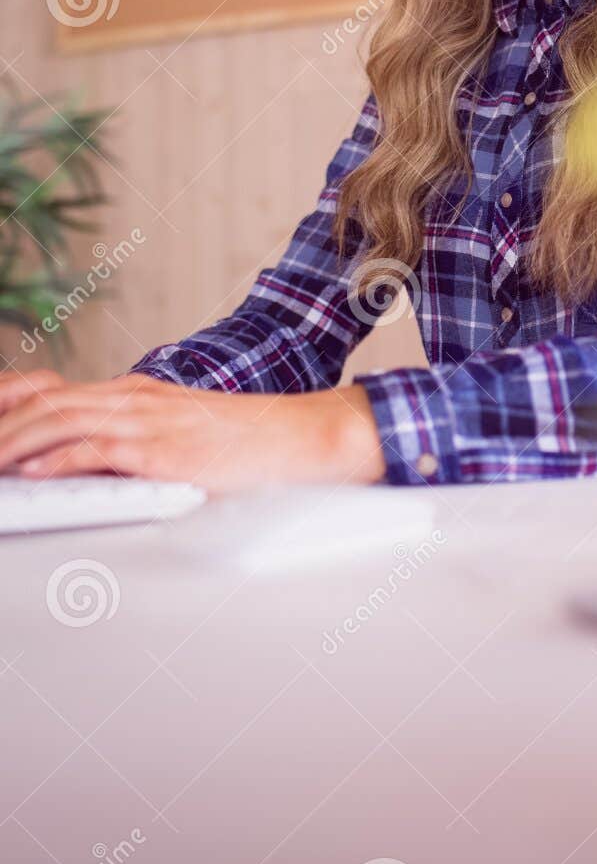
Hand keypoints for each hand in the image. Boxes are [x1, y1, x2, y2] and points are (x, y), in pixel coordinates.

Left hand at [0, 371, 384, 490]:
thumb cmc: (247, 444)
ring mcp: (147, 421)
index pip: (50, 391)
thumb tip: (81, 470)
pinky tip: (30, 472)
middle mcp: (133, 398)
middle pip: (42, 403)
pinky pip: (95, 450)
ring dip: (11, 442)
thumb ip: (132, 445)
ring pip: (57, 420)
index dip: (7, 406)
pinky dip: (55, 459)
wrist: (301, 438)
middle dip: (0, 425)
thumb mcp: (178, 436)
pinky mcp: (161, 449)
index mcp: (134, 394)